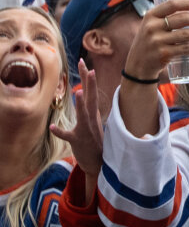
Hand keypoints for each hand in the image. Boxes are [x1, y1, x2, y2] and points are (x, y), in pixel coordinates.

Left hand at [50, 60, 103, 179]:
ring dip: (81, 104)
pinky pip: (68, 136)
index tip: (85, 64)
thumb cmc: (95, 142)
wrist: (99, 162)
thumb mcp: (93, 123)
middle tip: (88, 67)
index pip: (91, 93)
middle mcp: (91, 119)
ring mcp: (86, 130)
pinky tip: (52, 128)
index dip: (89, 78)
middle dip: (89, 82)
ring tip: (78, 92)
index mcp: (94, 114)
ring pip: (84, 115)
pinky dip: (60, 132)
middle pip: (91, 98)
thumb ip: (88, 109)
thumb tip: (84, 95)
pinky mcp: (78, 140)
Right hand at [124, 0, 188, 81]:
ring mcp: (157, 41)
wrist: (138, 65)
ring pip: (186, 34)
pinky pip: (185, 49)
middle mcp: (152, 27)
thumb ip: (166, 18)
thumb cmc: (150, 42)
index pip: (172, 4)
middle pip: (182, 19)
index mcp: (150, 15)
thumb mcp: (152, 26)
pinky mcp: (163, 54)